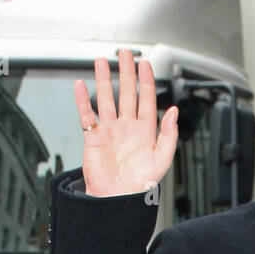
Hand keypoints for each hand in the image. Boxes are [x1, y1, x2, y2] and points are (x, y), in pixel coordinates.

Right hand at [73, 48, 178, 197]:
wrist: (117, 199)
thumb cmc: (140, 185)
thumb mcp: (162, 160)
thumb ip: (169, 135)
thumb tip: (174, 112)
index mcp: (145, 131)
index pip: (146, 99)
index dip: (146, 81)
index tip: (145, 64)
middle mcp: (126, 127)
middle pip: (126, 93)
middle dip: (126, 73)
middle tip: (124, 54)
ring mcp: (109, 131)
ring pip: (106, 99)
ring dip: (104, 80)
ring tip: (101, 62)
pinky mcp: (93, 137)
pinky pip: (87, 114)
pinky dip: (82, 100)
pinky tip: (80, 85)